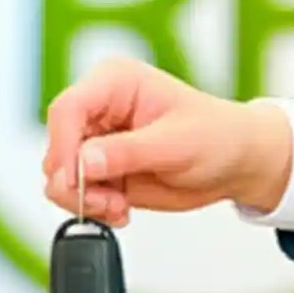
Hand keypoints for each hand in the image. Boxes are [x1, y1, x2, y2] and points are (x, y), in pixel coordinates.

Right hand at [42, 58, 293, 225]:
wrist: (236, 162)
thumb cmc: (217, 136)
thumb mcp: (176, 144)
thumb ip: (128, 152)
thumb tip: (85, 161)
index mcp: (116, 83)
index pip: (68, 109)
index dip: (65, 146)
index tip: (79, 180)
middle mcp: (100, 110)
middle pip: (58, 145)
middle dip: (76, 181)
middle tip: (108, 201)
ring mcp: (99, 142)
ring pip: (61, 175)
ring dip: (86, 198)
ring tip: (119, 206)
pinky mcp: (104, 170)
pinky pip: (78, 194)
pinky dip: (95, 208)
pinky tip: (122, 209)